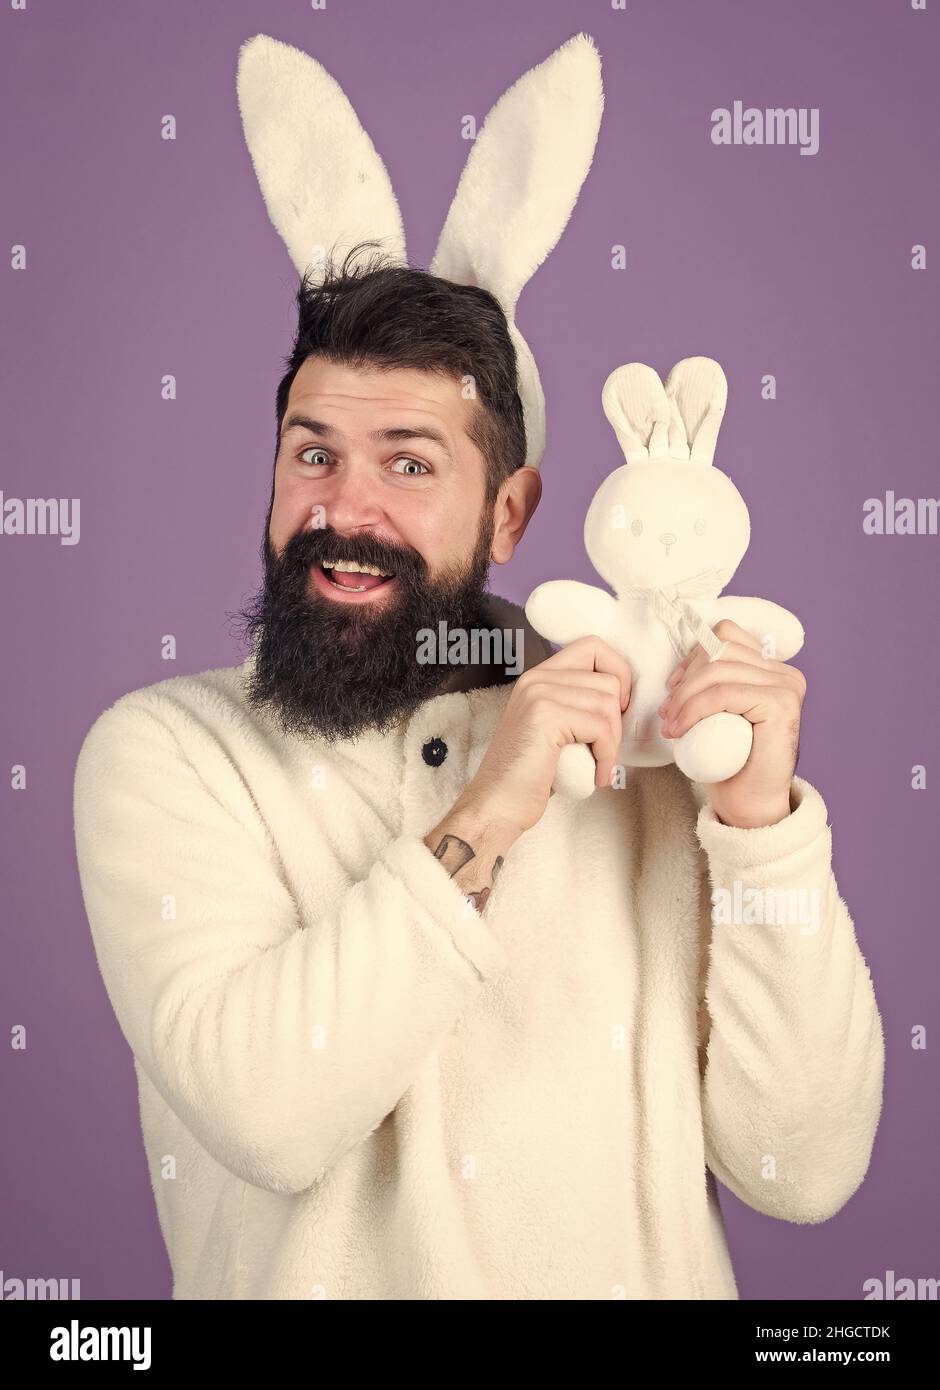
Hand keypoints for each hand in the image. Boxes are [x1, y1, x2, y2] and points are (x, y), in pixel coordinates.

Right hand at [455, 635, 632, 836]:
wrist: (496, 806)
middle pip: (608, 680)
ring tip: (598, 764)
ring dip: (612, 741)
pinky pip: (601, 728)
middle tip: (604, 749)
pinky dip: (607, 756)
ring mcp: (539, 695)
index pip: (593, 647)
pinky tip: (596, 775)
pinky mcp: (545, 717)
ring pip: (608, 704)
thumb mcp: (556, 730)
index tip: (617, 709)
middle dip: (617, 720)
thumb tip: (626, 698)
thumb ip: (579, 705)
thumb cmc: (530, 776)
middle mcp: (537, 678)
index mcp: (539, 676)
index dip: (618, 673)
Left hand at [657, 618, 805, 827]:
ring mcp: (786, 687)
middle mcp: (785, 673)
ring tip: (670, 723)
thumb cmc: (729, 762)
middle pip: (720, 649)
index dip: (692, 657)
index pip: (726, 635)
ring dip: (684, 696)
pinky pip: (724, 693)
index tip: (673, 686)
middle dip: (685, 679)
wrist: (749, 805)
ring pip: (719, 669)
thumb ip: (711, 685)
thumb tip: (680, 668)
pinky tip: (680, 729)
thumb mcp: (716, 714)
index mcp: (772, 670)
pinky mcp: (780, 704)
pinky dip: (694, 709)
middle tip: (667, 712)